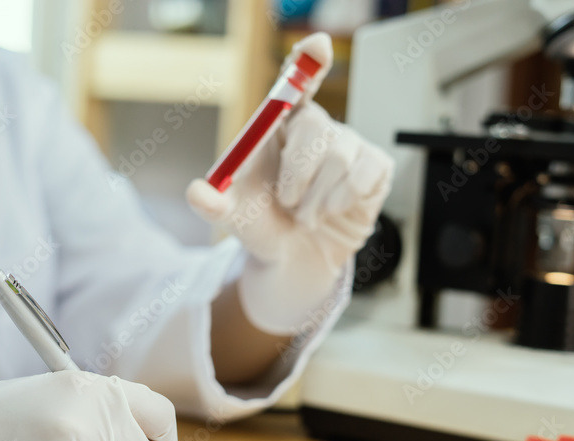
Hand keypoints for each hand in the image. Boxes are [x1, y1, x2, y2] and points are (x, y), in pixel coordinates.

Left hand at [186, 32, 393, 334]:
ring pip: (341, 157)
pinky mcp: (375, 168)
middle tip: (288, 204)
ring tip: (307, 216)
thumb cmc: (264, 226)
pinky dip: (345, 199)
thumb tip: (197, 194)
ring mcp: (349, 146)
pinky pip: (367, 173)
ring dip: (317, 199)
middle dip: (297, 173)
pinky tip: (334, 210)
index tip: (315, 47)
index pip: (295, 81)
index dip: (307, 61)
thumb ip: (215, 205)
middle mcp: (316, 129)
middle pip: (316, 125)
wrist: (294, 261)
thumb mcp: (235, 217)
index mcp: (278, 125)